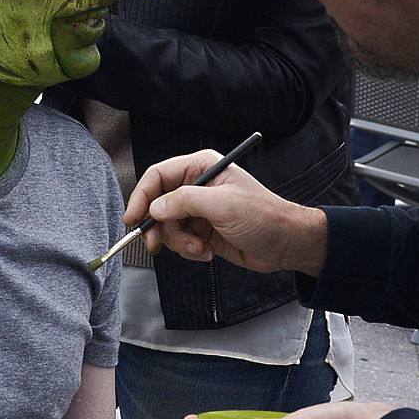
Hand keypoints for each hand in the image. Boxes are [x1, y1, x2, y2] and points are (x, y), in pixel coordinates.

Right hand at [125, 151, 328, 276]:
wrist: (285, 244)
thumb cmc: (263, 216)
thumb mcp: (222, 205)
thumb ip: (185, 202)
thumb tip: (155, 208)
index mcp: (202, 167)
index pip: (159, 176)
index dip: (142, 196)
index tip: (132, 219)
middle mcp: (197, 185)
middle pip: (158, 203)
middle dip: (159, 226)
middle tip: (156, 244)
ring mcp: (199, 209)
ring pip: (167, 226)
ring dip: (179, 242)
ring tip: (200, 248)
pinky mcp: (202, 230)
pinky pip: (180, 240)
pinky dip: (189, 250)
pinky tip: (207, 251)